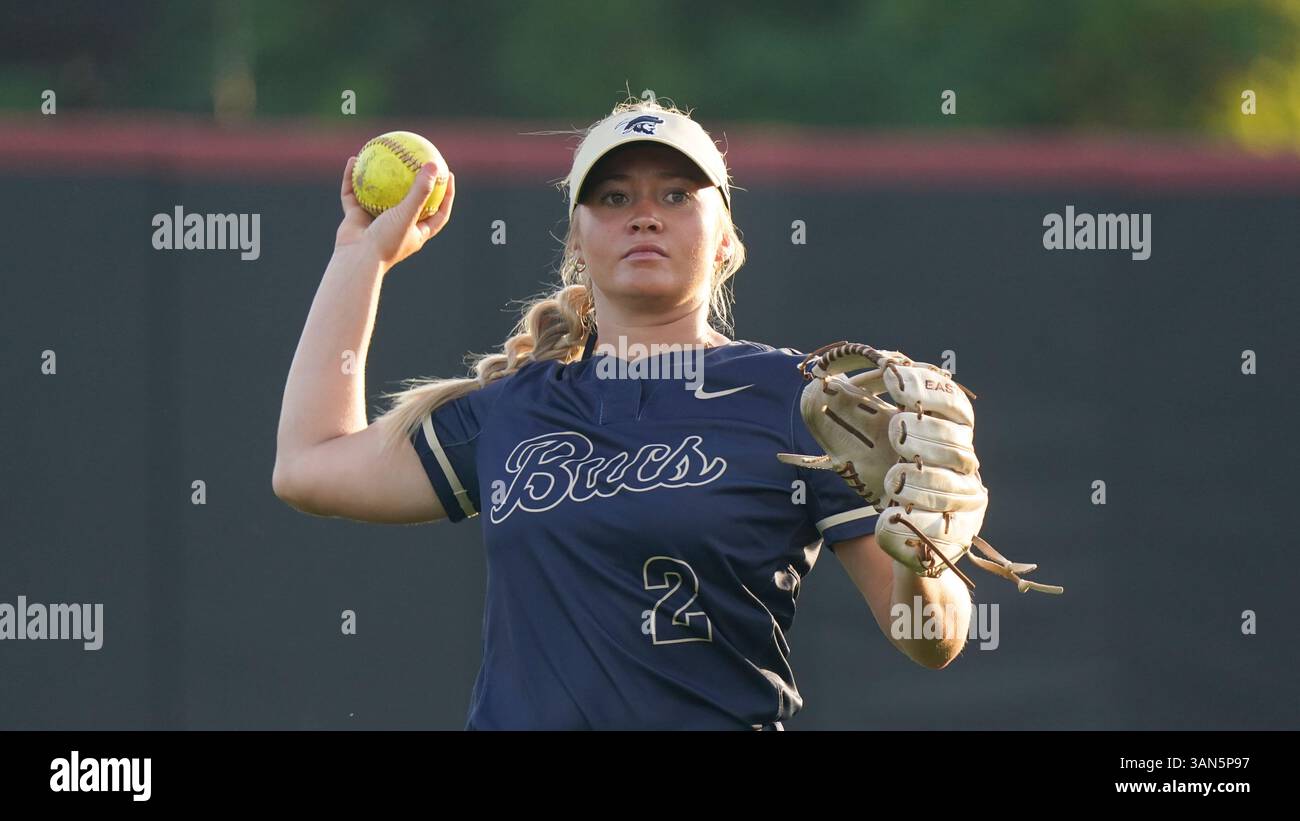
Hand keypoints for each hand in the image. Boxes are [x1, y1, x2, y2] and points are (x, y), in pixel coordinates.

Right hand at [334, 155, 455, 271]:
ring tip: (382, 154)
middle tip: (419, 160)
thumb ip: (420, 191)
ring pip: (378, 195)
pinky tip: (352, 160)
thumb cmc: (386, 241)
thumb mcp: (408, 214)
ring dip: (379, 176)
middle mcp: (396, 227)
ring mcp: (375, 222)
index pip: (438, 213)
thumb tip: (434, 165)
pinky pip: (353, 194)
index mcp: (415, 233)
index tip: (448, 175)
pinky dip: (351, 178)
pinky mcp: (355, 218)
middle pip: (409, 201)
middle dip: (413, 182)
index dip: (446, 196)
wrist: (356, 261)